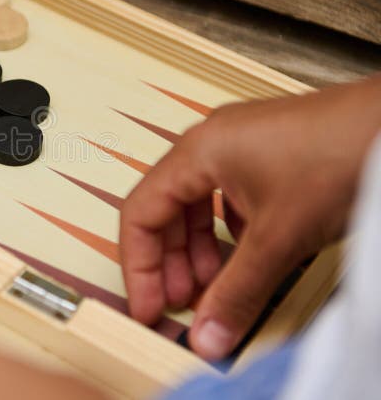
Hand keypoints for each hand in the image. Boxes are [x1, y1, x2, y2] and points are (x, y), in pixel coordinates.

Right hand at [120, 76, 380, 359]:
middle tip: (180, 305)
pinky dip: (232, 235)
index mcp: (197, 152)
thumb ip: (239, 290)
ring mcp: (241, 147)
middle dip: (171, 263)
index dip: (139, 266)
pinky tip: (249, 258)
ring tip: (212, 288)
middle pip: (168, 210)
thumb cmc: (340, 153)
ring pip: (201, 206)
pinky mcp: (270, 156)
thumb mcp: (280, 237)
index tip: (148, 306)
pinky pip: (232, 200)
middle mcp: (212, 145)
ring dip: (201, 251)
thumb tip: (208, 334)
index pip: (141, 213)